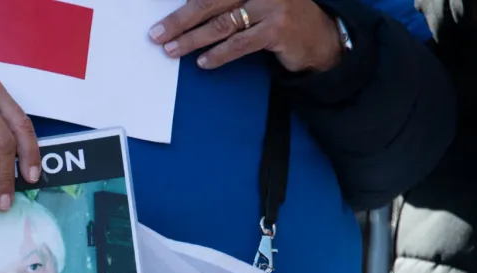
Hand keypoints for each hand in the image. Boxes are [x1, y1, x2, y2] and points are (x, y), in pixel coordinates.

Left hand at [149, 0, 343, 72]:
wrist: (320, 36)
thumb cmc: (278, 17)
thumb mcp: (252, 1)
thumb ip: (224, 1)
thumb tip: (185, 9)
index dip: (186, 0)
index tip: (162, 8)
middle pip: (209, 1)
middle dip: (179, 19)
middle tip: (156, 33)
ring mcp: (271, 4)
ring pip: (221, 23)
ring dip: (192, 39)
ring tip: (172, 50)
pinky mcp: (277, 28)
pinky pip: (239, 43)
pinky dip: (218, 54)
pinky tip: (203, 62)